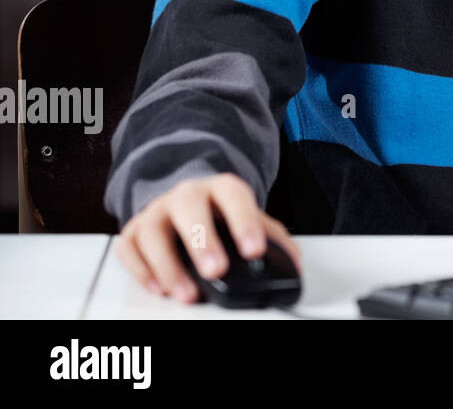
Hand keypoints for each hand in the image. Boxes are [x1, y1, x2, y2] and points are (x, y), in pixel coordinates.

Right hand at [115, 173, 301, 302]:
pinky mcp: (133, 231)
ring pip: (153, 231)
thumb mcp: (249, 218)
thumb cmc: (221, 214)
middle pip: (189, 207)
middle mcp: (186, 194)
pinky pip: (129, 248)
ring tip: (187, 293)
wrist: (188, 200)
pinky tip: (158, 289)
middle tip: (216, 270)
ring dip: (168, 265)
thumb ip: (272, 237)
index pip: (234, 196)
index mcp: (221, 188)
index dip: (244, 222)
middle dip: (202, 240)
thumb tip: (293, 264)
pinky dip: (141, 271)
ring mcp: (156, 212)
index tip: (255, 251)